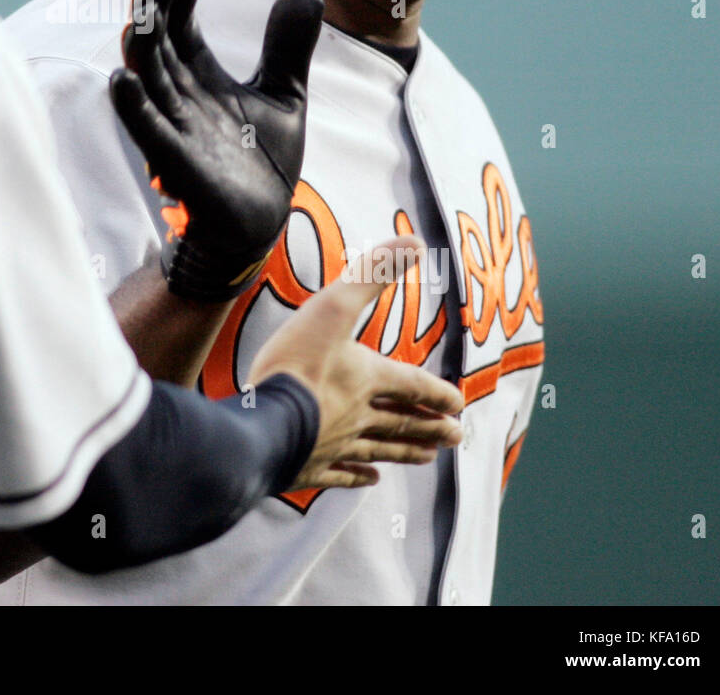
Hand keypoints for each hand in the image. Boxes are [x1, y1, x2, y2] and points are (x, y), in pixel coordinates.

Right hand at [109, 0, 322, 301]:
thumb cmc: (262, 160)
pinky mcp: (176, 163)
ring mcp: (174, 126)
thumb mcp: (285, 93)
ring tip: (140, 9)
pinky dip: (132, 107)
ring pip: (147, 77)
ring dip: (139, 43)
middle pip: (158, 40)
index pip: (181, 20)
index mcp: (200, 74)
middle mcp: (180, 94)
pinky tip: (121, 78)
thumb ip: (288, 46)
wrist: (263, 221)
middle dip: (156, 5)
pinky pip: (148, 131)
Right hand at [248, 236, 464, 489]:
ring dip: (405, 452)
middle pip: (403, 422)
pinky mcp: (311, 466)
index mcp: (367, 378)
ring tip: (427, 457)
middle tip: (456, 437)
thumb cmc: (296, 363)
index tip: (458, 403)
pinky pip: (342, 474)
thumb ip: (371, 273)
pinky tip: (370, 478)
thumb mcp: (334, 307)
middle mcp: (359, 415)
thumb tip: (413, 241)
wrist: (261, 422)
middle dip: (431, 427)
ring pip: (380, 449)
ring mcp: (336, 444)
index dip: (437, 391)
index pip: (412, 385)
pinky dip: (359, 477)